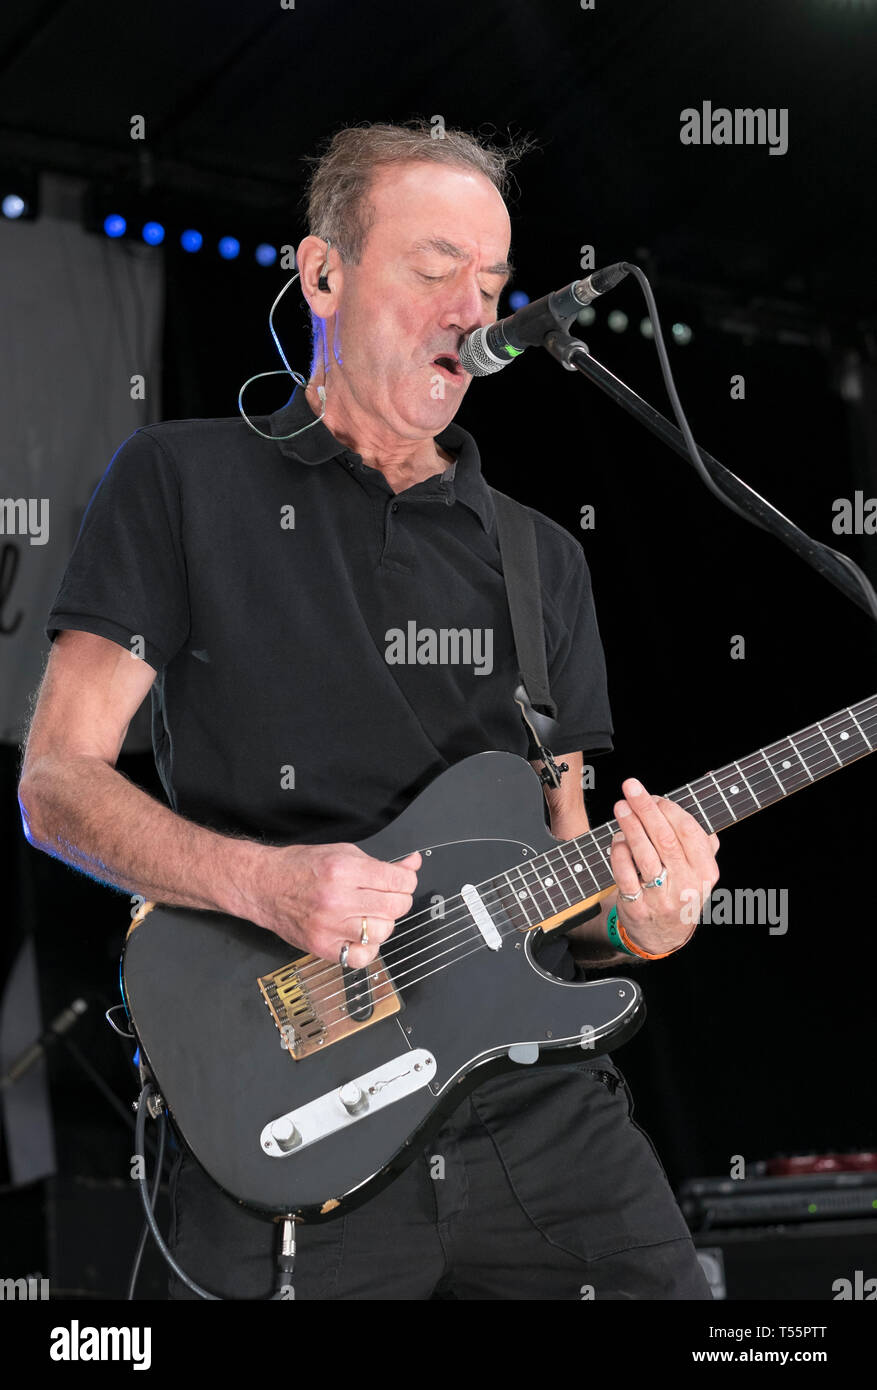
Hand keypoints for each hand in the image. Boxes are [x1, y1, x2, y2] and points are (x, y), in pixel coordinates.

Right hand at [249, 843, 420, 966]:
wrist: (264, 885)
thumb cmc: (300, 867)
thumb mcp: (343, 853)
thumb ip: (380, 863)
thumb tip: (412, 864)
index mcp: (344, 870)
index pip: (398, 880)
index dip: (407, 880)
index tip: (402, 881)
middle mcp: (337, 898)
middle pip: (395, 907)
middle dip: (399, 900)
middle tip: (388, 896)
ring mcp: (330, 926)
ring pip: (383, 932)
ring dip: (384, 923)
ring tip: (371, 915)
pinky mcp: (323, 946)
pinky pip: (362, 957)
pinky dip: (368, 948)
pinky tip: (360, 935)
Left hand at [610, 779, 719, 955]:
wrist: (664, 936)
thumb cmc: (681, 891)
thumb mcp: (699, 870)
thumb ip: (701, 837)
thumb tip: (708, 787)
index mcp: (705, 872)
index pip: (689, 832)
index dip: (670, 810)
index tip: (655, 796)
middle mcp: (687, 886)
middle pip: (665, 839)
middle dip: (646, 809)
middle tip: (630, 787)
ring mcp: (662, 899)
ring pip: (645, 855)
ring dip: (631, 826)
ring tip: (621, 806)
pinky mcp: (638, 909)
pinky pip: (625, 875)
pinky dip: (619, 853)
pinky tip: (617, 839)